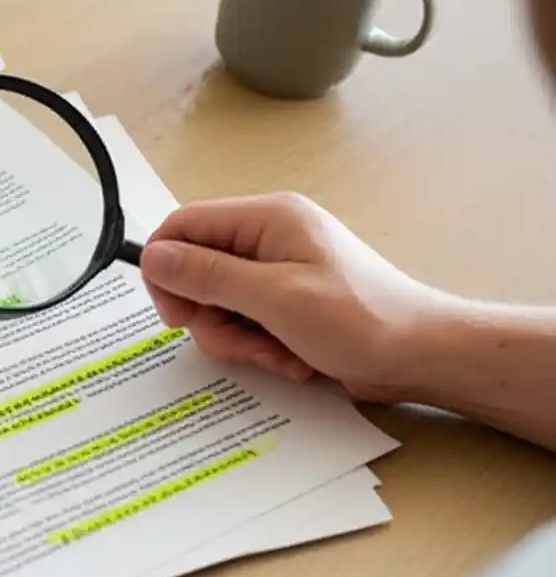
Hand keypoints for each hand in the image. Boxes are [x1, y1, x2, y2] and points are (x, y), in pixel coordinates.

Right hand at [139, 192, 446, 401]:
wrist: (423, 356)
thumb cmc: (361, 320)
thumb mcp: (275, 298)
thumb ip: (208, 275)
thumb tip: (153, 256)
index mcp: (266, 218)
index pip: (184, 226)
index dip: (166, 269)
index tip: (176, 314)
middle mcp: (268, 237)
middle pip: (196, 271)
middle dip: (210, 316)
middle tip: (238, 340)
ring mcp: (278, 270)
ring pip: (218, 304)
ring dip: (238, 338)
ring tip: (277, 353)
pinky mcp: (286, 302)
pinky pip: (245, 322)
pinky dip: (260, 346)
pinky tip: (293, 358)